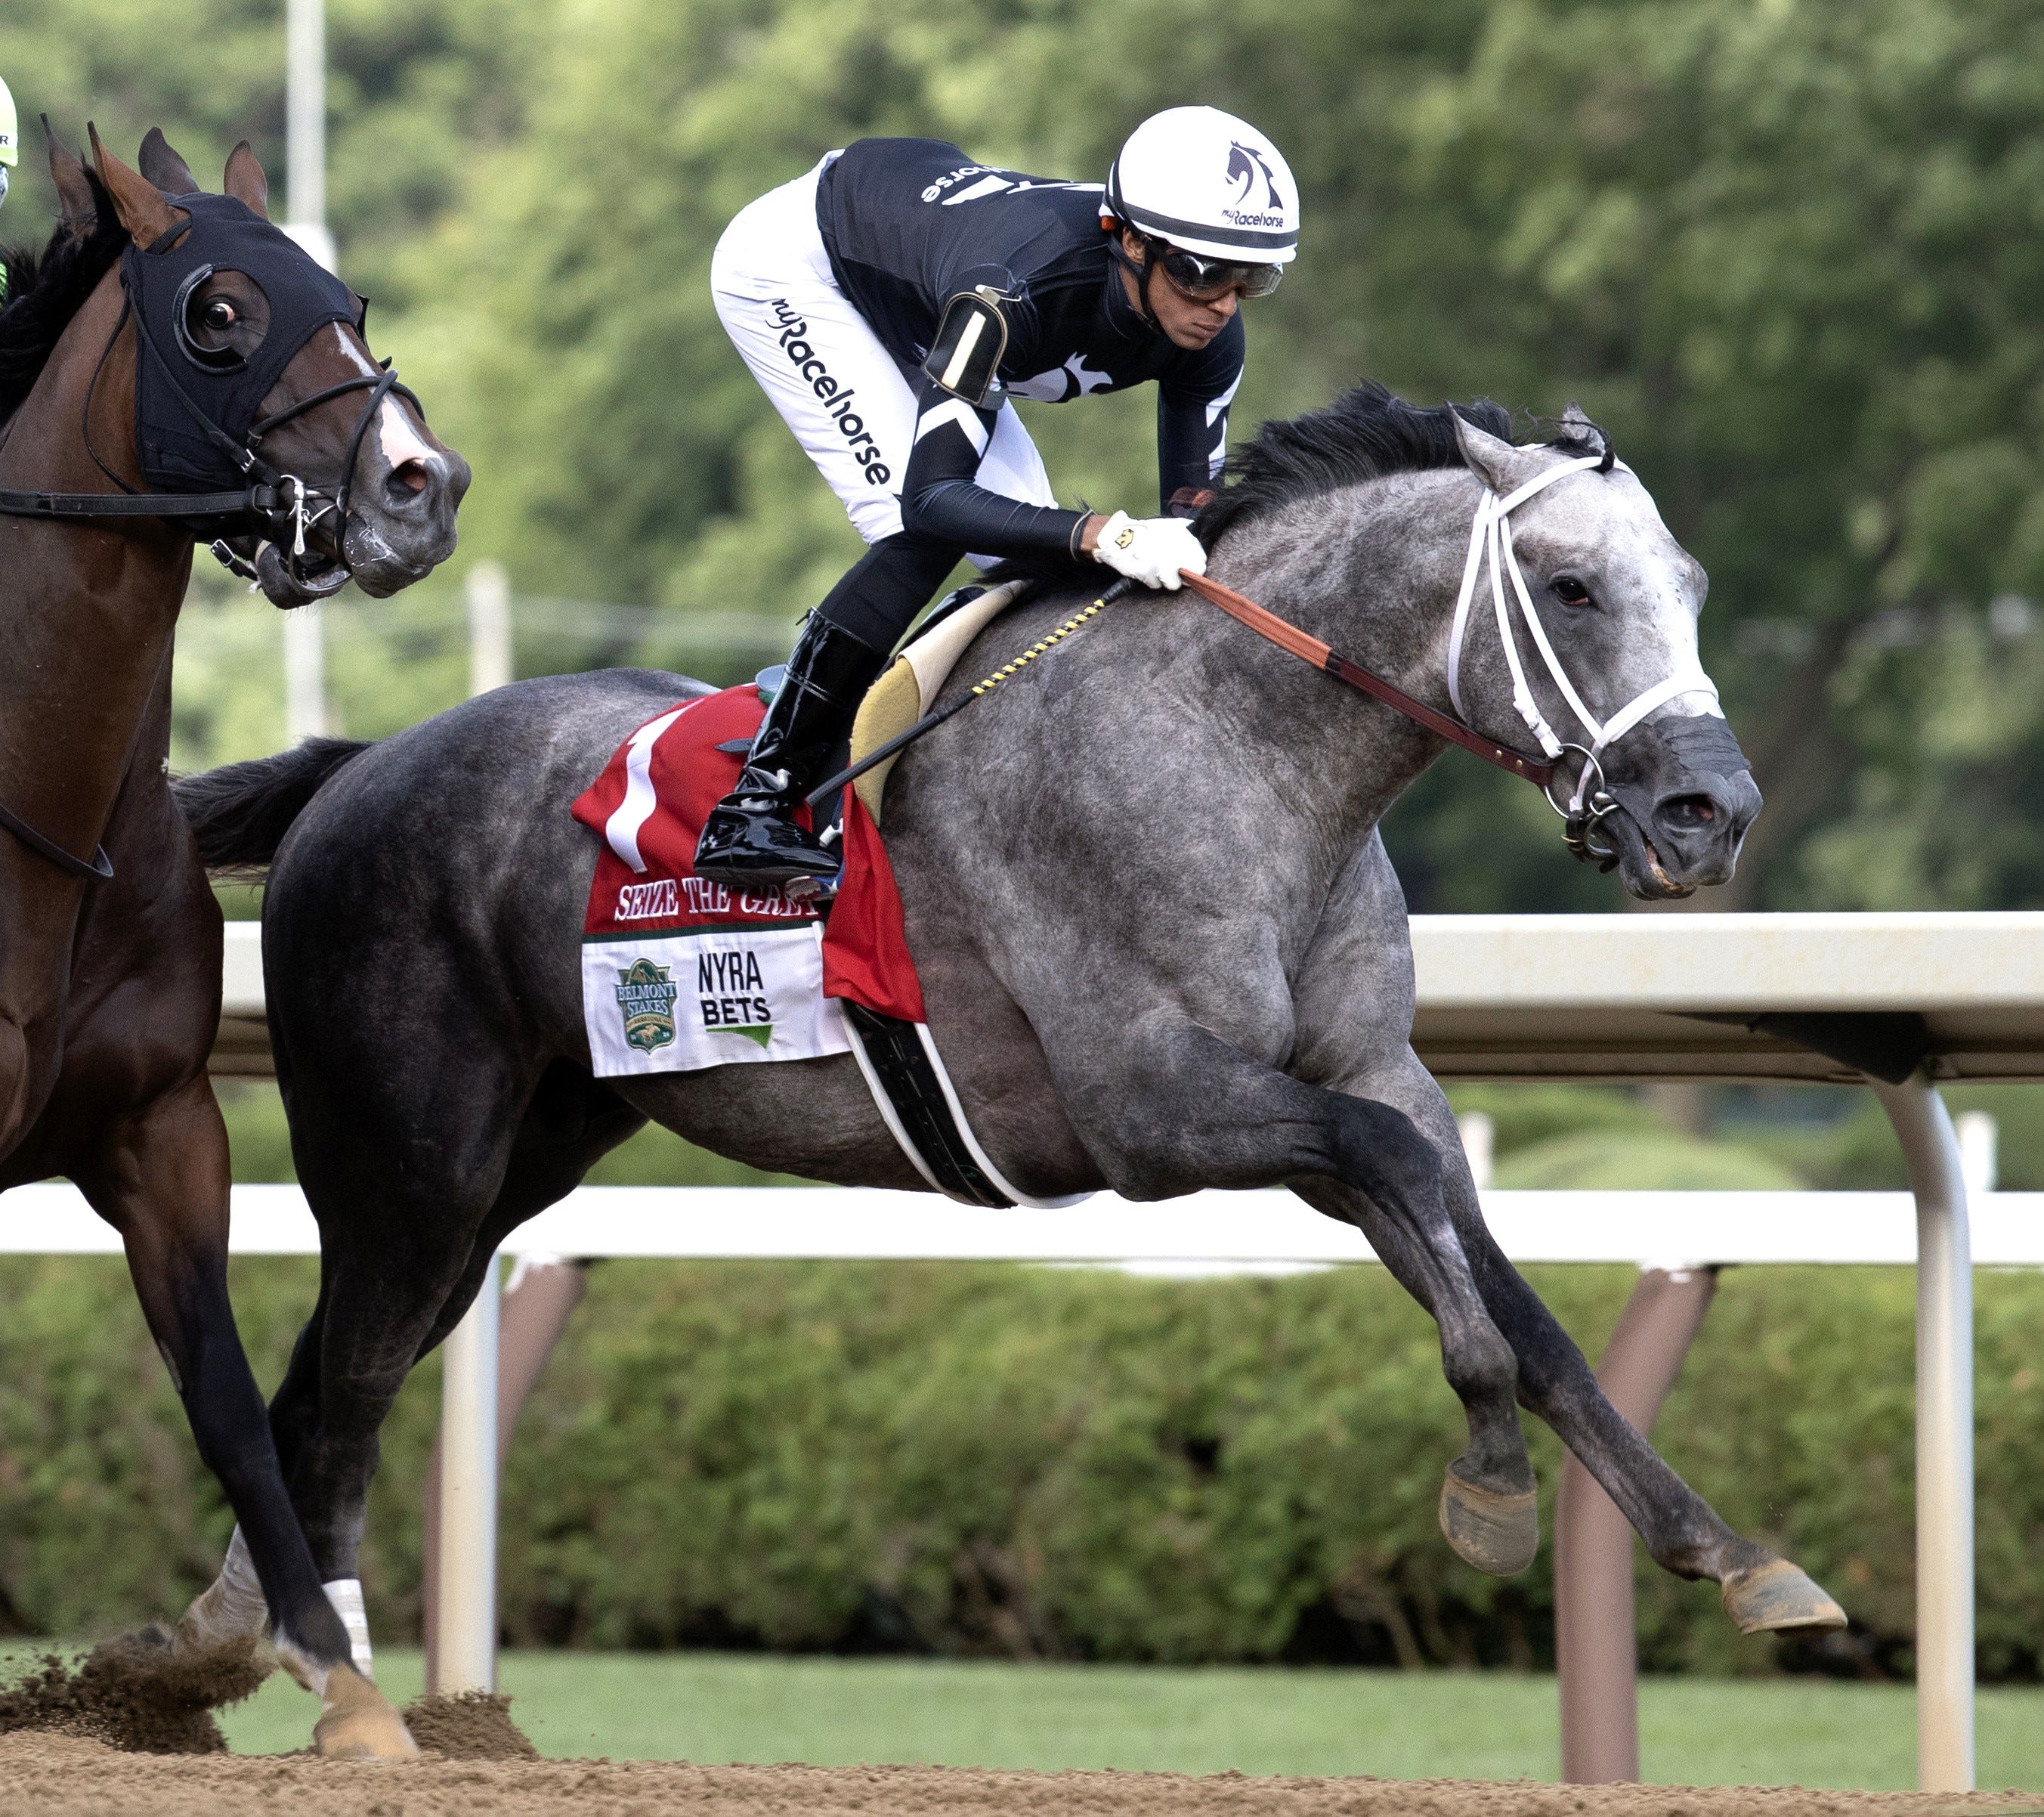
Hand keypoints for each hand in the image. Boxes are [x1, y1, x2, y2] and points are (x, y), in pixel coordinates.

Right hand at [1089, 511, 1207, 590]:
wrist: (1118, 535)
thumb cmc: (1145, 532)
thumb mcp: (1169, 525)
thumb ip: (1186, 535)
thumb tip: (1198, 551)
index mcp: (1182, 536)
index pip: (1200, 561)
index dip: (1194, 566)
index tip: (1186, 567)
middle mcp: (1174, 550)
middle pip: (1191, 575)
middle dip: (1183, 576)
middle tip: (1173, 572)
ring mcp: (1161, 563)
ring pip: (1173, 584)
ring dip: (1165, 579)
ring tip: (1155, 567)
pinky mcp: (1147, 572)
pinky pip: (1156, 585)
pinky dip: (1150, 580)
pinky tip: (1145, 569)